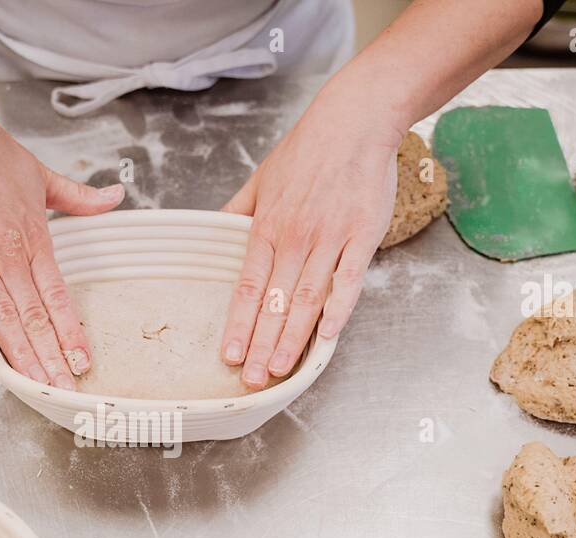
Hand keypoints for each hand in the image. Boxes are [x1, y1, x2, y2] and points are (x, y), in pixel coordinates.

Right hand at [0, 89, 123, 387]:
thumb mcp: (43, 177)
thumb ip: (79, 197)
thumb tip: (114, 197)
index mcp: (35, 241)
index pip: (59, 298)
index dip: (71, 334)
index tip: (82, 362)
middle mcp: (9, 256)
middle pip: (34, 318)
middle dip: (49, 358)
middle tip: (63, 390)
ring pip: (3, 316)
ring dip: (21, 354)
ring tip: (35, 385)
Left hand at [221, 79, 406, 387]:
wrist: (356, 120)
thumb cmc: (308, 149)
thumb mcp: (261, 177)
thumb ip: (237, 211)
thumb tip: (213, 230)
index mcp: (267, 225)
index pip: (247, 285)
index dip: (238, 323)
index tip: (230, 353)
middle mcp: (296, 236)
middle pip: (274, 301)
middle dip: (261, 344)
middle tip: (251, 379)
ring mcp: (330, 237)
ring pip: (307, 299)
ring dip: (292, 338)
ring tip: (279, 369)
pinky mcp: (363, 236)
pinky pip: (348, 281)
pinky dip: (337, 310)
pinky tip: (325, 338)